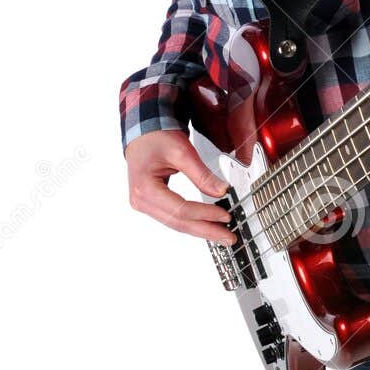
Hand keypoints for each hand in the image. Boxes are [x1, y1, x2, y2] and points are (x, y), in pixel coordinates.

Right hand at [125, 129, 235, 245]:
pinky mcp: (152, 203)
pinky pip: (174, 217)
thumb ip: (202, 174)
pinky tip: (207, 225)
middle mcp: (141, 200)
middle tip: (228, 238)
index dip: (205, 214)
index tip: (225, 215)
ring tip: (221, 235)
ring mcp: (145, 204)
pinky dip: (192, 222)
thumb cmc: (155, 137)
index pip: (180, 209)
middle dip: (205, 230)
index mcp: (145, 188)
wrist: (143, 131)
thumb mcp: (181, 151)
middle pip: (178, 222)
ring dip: (200, 229)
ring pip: (176, 222)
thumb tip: (222, 191)